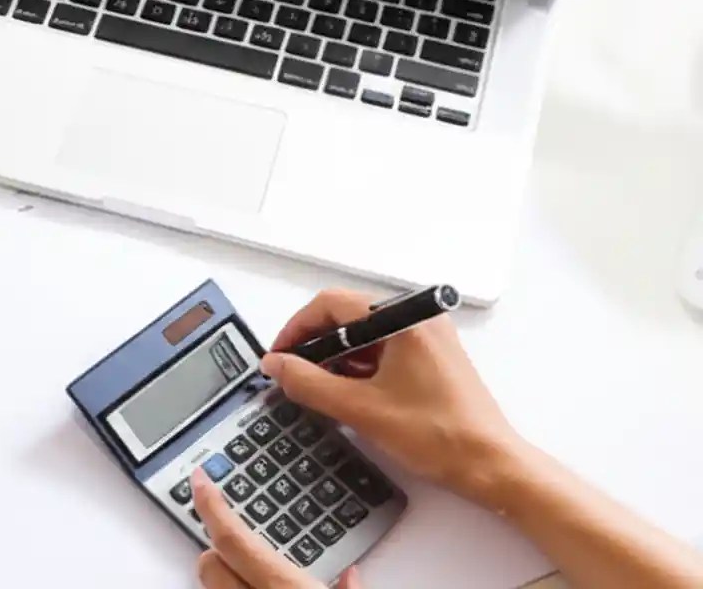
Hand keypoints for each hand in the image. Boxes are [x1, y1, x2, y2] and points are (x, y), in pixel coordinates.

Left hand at [193, 468, 362, 588]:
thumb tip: (351, 576)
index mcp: (282, 586)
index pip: (231, 538)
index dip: (210, 504)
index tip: (200, 479)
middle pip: (209, 564)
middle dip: (217, 550)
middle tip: (240, 542)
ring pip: (213, 587)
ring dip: (226, 576)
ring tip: (249, 572)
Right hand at [264, 289, 521, 502]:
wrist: (490, 464)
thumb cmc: (437, 435)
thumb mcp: (361, 409)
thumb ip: (310, 383)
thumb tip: (277, 365)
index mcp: (404, 319)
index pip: (332, 304)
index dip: (297, 328)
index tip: (279, 357)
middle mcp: (418, 317)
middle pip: (348, 315)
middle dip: (316, 344)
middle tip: (293, 374)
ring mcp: (428, 335)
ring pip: (365, 333)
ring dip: (337, 357)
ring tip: (319, 388)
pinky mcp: (432, 355)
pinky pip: (385, 348)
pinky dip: (360, 365)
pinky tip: (348, 392)